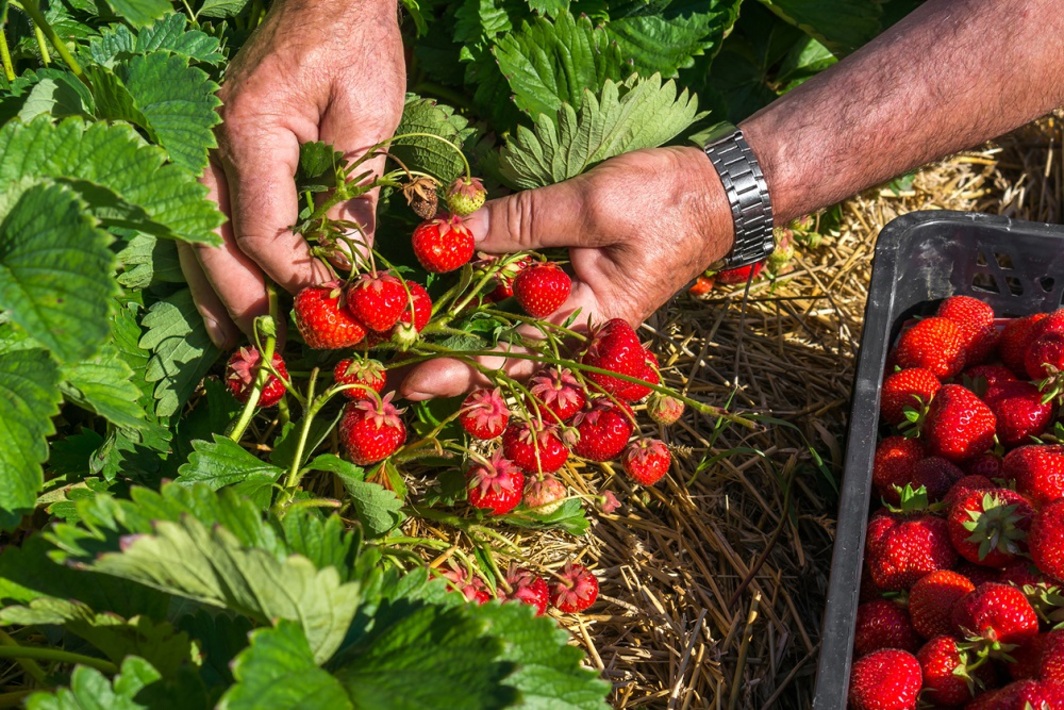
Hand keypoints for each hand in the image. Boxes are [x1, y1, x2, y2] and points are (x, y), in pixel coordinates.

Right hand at [179, 0, 405, 348]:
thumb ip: (355, 192)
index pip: (263, 231)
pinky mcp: (216, 153)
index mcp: (250, 133)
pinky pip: (205, 218)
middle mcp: (210, 145)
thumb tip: (355, 266)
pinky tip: (226, 300)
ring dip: (217, 295)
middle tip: (269, 355)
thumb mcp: (370, 117)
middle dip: (242, 304)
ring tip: (236, 346)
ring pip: (196, 237)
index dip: (297, 276)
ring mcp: (204, 148)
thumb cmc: (354, 46)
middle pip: (212, 244)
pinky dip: (214, 264)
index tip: (334, 304)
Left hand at [399, 146, 734, 399]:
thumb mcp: (595, 204)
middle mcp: (582, 327)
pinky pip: (524, 303)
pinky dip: (487, 301)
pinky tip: (450, 302)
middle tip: (390, 377)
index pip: (519, 353)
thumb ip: (526, 220)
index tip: (416, 380)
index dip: (463, 368)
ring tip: (405, 347)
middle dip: (450, 365)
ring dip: (461, 337)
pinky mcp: (571, 287)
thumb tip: (457, 231)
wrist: (716, 191)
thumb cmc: (668, 200)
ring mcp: (576, 309)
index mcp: (594, 322)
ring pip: (511, 330)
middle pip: (506, 355)